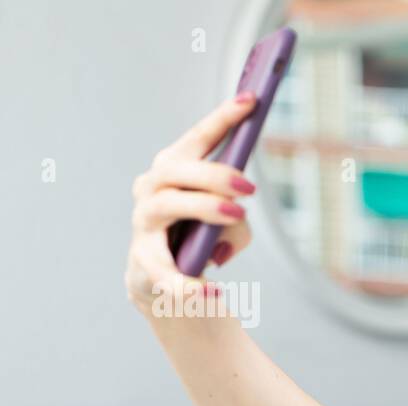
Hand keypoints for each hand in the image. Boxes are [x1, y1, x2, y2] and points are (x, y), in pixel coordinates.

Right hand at [123, 92, 258, 316]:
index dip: (223, 118)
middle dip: (215, 174)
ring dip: (203, 207)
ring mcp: (143, 224)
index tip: (252, 100)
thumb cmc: (202, 241)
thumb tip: (233, 225)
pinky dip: (189, 284)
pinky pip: (164, 271)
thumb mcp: (229, 227)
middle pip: (177, 169)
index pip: (198, 139)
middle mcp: (152, 189)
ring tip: (236, 215)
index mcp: (174, 171)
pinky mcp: (143, 261)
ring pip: (165, 205)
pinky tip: (214, 292)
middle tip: (250, 187)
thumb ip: (237, 222)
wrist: (170, 289)